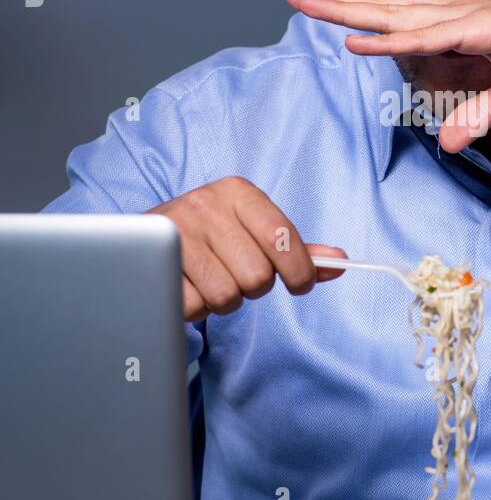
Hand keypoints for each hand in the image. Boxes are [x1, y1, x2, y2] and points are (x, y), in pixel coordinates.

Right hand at [147, 176, 346, 320]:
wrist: (144, 235)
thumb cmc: (211, 236)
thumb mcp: (253, 230)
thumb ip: (296, 248)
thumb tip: (338, 262)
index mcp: (237, 191)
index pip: (283, 238)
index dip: (300, 271)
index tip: (299, 284)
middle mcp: (205, 204)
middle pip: (258, 276)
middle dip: (253, 287)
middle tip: (238, 276)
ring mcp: (177, 232)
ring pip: (227, 296)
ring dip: (224, 300)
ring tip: (211, 280)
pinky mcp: (153, 261)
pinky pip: (194, 307)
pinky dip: (197, 308)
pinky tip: (190, 287)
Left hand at [286, 0, 490, 149]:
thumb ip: (480, 115)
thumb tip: (448, 141)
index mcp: (462, 25)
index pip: (400, 20)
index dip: (361, 16)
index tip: (324, 12)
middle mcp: (457, 14)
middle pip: (384, 9)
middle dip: (336, 5)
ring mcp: (468, 18)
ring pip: (396, 17)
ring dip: (349, 13)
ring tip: (308, 6)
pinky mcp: (486, 29)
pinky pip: (431, 38)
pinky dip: (393, 41)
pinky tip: (361, 41)